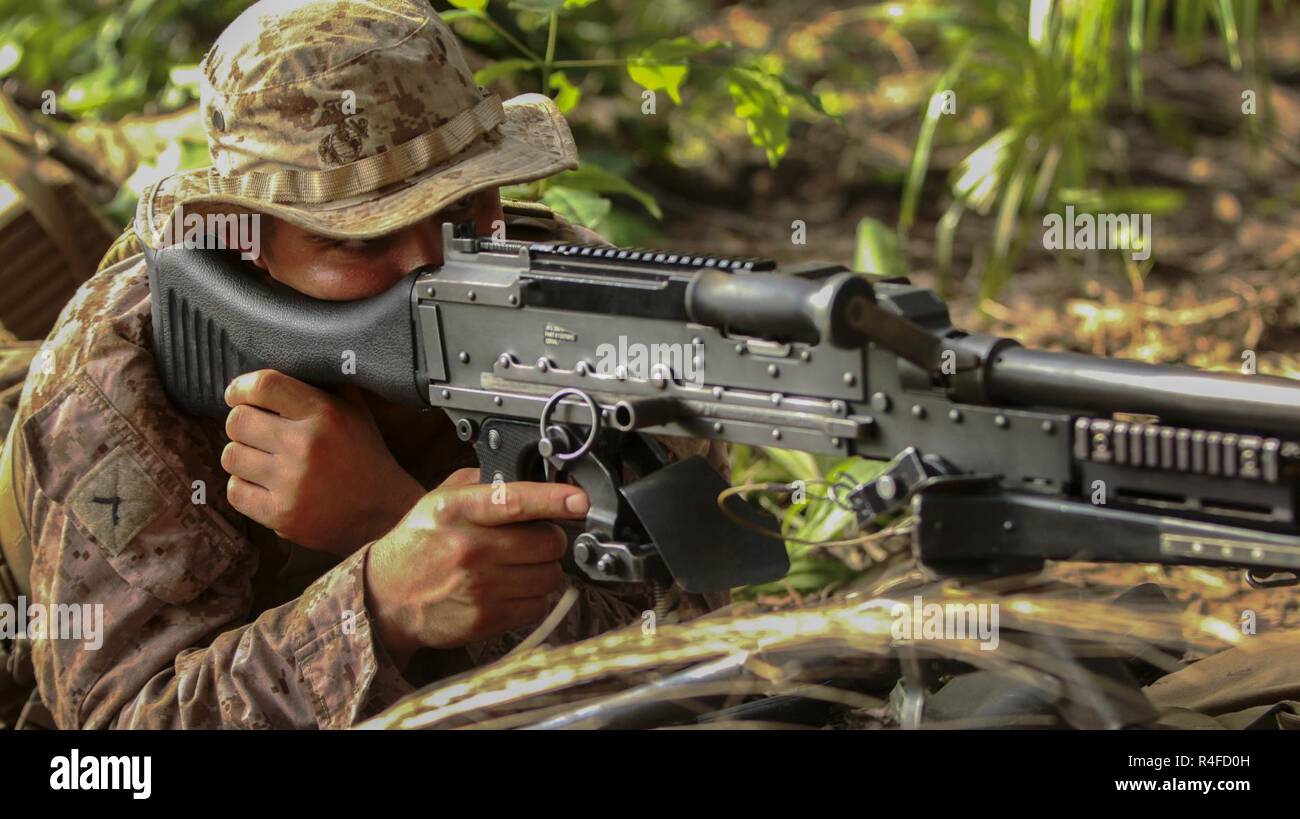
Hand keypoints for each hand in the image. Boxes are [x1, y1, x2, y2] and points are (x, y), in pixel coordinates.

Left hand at [221, 369, 424, 555]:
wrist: (386, 513)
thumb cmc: (364, 455)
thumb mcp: (355, 410)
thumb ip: (322, 384)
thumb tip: (282, 362)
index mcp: (324, 414)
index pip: (263, 385)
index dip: (240, 388)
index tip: (237, 395)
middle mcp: (305, 446)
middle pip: (237, 421)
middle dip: (242, 423)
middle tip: (256, 431)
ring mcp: (292, 483)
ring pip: (231, 456)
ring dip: (243, 456)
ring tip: (263, 460)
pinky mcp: (281, 516)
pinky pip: (235, 492)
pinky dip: (245, 487)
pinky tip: (265, 485)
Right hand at [363, 468, 589, 665]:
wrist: (386, 597)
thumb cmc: (419, 544)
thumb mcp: (438, 500)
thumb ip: (481, 483)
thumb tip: (527, 474)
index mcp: (456, 512)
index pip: (514, 502)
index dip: (553, 499)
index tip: (579, 499)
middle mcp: (469, 549)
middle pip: (546, 543)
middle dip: (549, 540)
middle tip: (534, 540)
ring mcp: (479, 588)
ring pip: (550, 577)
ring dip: (544, 570)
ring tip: (521, 566)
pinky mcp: (486, 620)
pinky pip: (538, 605)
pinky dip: (535, 597)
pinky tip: (514, 589)